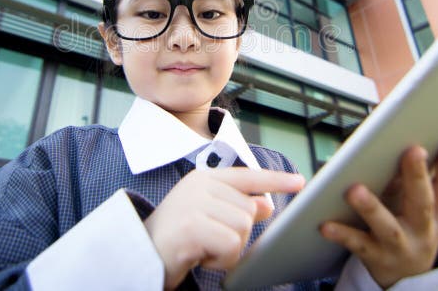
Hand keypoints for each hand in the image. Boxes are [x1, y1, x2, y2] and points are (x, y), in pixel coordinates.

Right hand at [144, 167, 304, 288]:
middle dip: (236, 235)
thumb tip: (266, 205)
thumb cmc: (175, 237)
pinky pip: (230, 246)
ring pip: (242, 228)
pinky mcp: (192, 226)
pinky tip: (200, 257)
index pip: (247, 176)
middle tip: (208, 241)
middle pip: (249, 210)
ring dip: (228, 249)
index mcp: (204, 178)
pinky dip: (220, 259)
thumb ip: (235, 206)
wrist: (138, 255)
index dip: (275, 179)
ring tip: (202, 248)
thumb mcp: (207, 216)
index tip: (299, 181)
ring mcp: (194, 203)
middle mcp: (199, 185)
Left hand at [320, 133, 437, 287]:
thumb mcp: (425, 208)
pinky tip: (325, 224)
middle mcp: (423, 229)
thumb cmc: (412, 228)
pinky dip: (342, 234)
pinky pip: (357, 244)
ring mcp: (399, 245)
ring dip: (371, 207)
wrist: (406, 277)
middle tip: (413, 151)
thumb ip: (416, 178)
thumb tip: (406, 140)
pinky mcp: (376, 257)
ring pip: (387, 226)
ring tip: (354, 190)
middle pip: (421, 203)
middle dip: (417, 176)